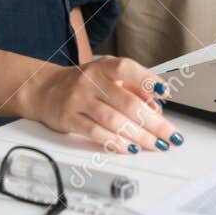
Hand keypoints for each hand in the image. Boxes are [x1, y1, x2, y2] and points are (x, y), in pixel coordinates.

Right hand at [27, 56, 180, 153]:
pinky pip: (95, 133)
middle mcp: (91, 81)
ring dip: (138, 136)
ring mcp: (79, 100)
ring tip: (154, 145)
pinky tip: (128, 148)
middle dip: (153, 121)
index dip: (147, 81)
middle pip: (127, 102)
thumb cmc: (85, 83)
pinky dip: (115, 142)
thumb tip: (156, 107)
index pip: (127, 69)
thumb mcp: (108, 76)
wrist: (45, 89)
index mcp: (104, 66)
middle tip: (169, 134)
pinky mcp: (69, 119)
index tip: (165, 94)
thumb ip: (132, 88)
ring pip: (113, 120)